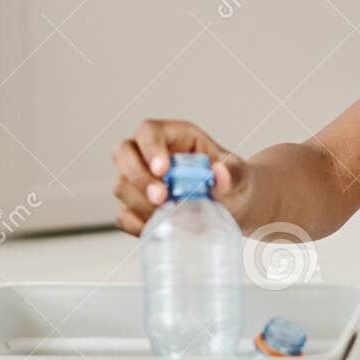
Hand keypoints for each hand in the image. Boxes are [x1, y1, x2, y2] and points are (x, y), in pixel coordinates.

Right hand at [112, 119, 252, 235]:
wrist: (233, 205)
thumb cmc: (232, 180)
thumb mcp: (238, 173)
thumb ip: (231, 172)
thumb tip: (219, 173)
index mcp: (172, 136)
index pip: (148, 131)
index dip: (150, 148)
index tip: (163, 169)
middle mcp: (148, 154)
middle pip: (123, 153)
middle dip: (139, 177)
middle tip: (162, 197)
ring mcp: (139, 180)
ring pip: (120, 185)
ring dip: (140, 202)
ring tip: (169, 214)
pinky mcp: (137, 206)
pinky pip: (123, 215)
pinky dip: (137, 224)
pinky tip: (159, 228)